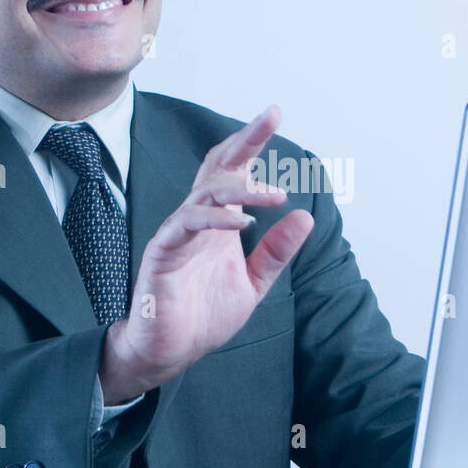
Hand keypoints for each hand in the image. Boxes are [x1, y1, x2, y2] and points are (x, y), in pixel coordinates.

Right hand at [100, 105, 313, 402]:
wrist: (170, 353)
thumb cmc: (204, 317)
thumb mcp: (254, 284)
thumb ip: (276, 252)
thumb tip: (304, 216)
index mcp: (221, 224)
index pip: (236, 172)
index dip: (253, 144)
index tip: (274, 114)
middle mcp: (199, 221)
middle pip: (218, 168)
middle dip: (245, 141)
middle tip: (271, 117)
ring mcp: (179, 234)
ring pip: (206, 193)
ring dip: (241, 188)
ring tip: (273, 194)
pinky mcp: (163, 253)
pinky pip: (186, 226)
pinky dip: (215, 220)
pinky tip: (241, 223)